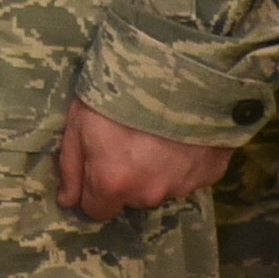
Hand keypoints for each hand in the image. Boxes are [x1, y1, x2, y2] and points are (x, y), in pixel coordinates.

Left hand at [53, 102, 233, 221]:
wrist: (181, 66)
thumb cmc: (119, 89)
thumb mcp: (79, 119)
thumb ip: (71, 165)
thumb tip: (68, 202)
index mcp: (114, 182)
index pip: (97, 211)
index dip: (93, 189)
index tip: (98, 163)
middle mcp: (149, 193)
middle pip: (131, 197)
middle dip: (127, 176)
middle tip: (129, 138)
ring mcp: (183, 186)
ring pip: (161, 187)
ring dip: (157, 168)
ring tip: (157, 132)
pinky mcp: (211, 174)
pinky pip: (189, 176)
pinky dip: (184, 161)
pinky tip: (181, 133)